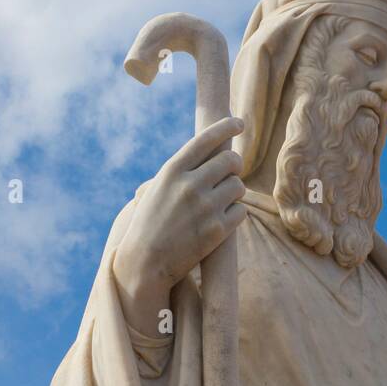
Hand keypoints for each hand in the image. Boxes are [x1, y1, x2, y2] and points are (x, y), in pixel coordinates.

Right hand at [113, 114, 245, 334]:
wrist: (145, 263)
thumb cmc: (148, 225)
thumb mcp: (156, 189)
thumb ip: (180, 173)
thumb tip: (210, 156)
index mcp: (172, 170)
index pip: (206, 139)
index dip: (226, 127)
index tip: (239, 123)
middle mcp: (190, 185)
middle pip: (230, 161)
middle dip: (234, 165)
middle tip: (231, 172)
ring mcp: (205, 208)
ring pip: (239, 186)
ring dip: (234, 191)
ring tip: (222, 200)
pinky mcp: (217, 231)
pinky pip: (241, 211)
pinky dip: (236, 214)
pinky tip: (224, 219)